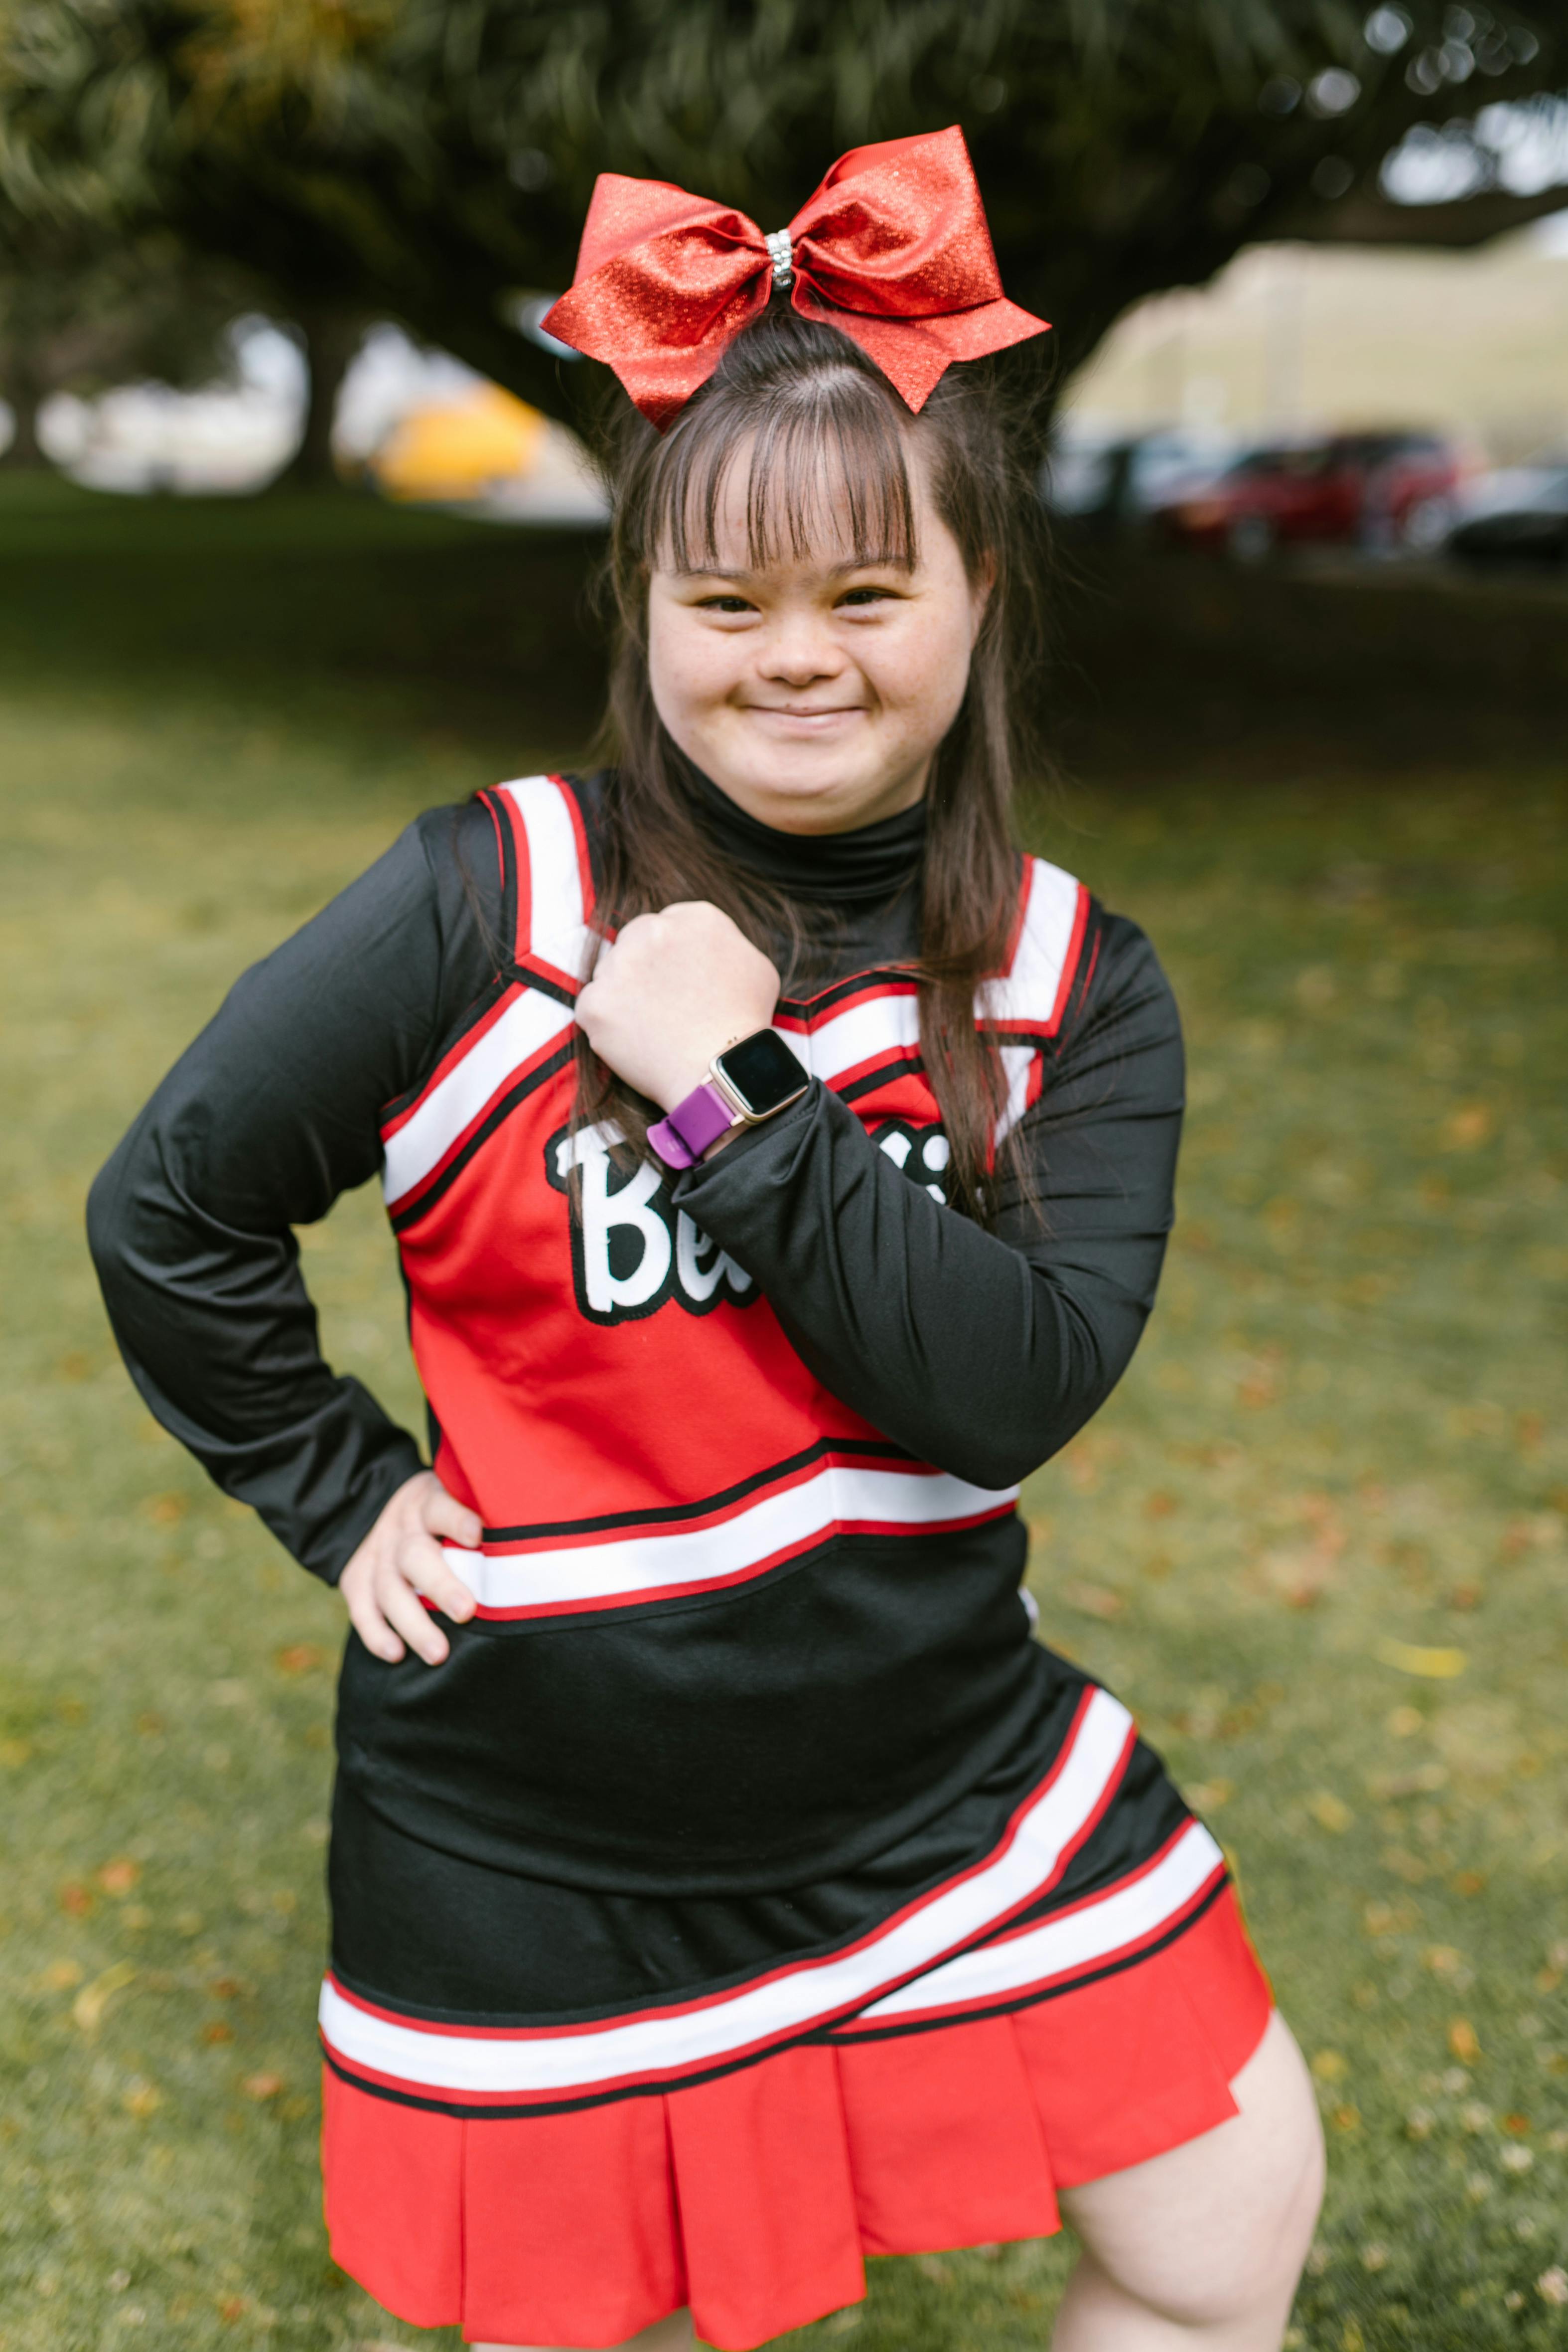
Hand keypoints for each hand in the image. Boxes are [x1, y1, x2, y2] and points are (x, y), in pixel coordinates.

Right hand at [338, 1471, 480, 1665]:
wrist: (379, 1504)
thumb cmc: (444, 1510)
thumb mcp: (458, 1494)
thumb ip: (485, 1510)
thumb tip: (537, 1533)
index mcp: (428, 1503)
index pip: (440, 1508)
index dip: (457, 1520)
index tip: (479, 1536)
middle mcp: (400, 1530)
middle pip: (414, 1556)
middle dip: (440, 1586)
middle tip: (466, 1611)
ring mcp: (377, 1556)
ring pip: (389, 1589)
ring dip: (413, 1624)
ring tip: (438, 1654)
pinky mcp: (356, 1580)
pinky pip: (362, 1610)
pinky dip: (376, 1634)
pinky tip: (396, 1654)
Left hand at [576, 901, 781, 1112]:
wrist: (719, 1070)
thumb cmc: (744, 1023)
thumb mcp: (756, 966)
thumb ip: (726, 944)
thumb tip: (705, 950)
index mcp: (694, 918)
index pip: (667, 925)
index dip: (670, 955)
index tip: (677, 979)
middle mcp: (652, 931)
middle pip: (634, 940)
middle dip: (643, 967)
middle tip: (660, 1002)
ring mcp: (618, 965)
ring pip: (610, 972)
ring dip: (624, 993)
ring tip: (652, 1026)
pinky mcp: (595, 1002)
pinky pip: (593, 1007)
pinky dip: (608, 1024)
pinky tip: (635, 1041)